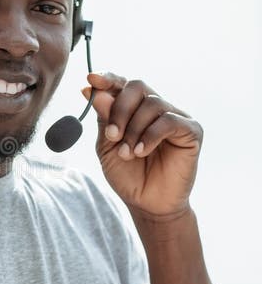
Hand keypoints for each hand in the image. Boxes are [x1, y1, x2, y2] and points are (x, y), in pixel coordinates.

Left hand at [81, 72, 202, 218]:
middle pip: (138, 87)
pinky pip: (169, 121)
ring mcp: (175, 117)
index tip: (92, 80)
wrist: (147, 204)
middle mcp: (156, 108)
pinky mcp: (191, 131)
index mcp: (134, 109)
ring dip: (133, 129)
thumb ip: (104, 119)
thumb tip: (94, 90)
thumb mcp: (107, 146)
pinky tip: (141, 151)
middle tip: (111, 135)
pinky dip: (150, 135)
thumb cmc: (127, 175)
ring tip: (127, 153)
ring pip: (152, 104)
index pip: (123, 84)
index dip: (108, 79)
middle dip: (120, 108)